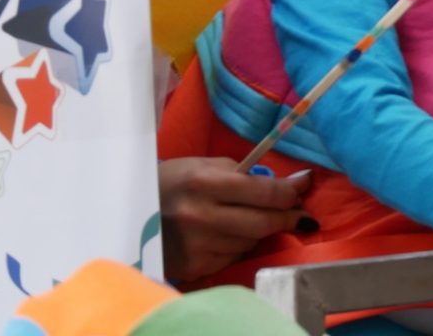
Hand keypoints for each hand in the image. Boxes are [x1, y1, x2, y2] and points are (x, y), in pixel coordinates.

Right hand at [159, 158, 311, 283]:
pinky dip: (239, 245)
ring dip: (261, 230)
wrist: (129, 211)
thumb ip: (247, 175)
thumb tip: (294, 184)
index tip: (304, 187)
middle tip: (300, 213)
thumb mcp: (206, 166)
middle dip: (288, 217)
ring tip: (253, 217)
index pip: (264, 192)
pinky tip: (227, 234)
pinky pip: (233, 255)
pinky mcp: (193, 266)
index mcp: (204, 183)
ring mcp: (195, 245)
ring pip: (251, 241)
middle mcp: (199, 216)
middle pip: (263, 222)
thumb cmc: (174, 181)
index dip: (290, 191)